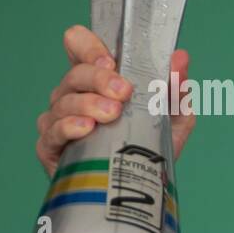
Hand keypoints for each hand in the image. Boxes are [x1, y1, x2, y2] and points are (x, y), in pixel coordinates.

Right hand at [36, 25, 193, 176]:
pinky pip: (52, 131)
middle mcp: (75, 94)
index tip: (110, 62)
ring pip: (64, 101)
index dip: (89, 47)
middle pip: (75, 74)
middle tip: (122, 92)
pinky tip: (86, 128)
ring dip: (88, 104)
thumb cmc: (151, 145)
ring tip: (112, 114)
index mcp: (98, 80)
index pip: (79, 46)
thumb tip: (181, 58)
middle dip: (98, 79)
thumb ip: (176, 88)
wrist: (143, 186)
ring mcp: (60, 118)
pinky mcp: (52, 146)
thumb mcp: (173, 116)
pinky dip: (69, 126)